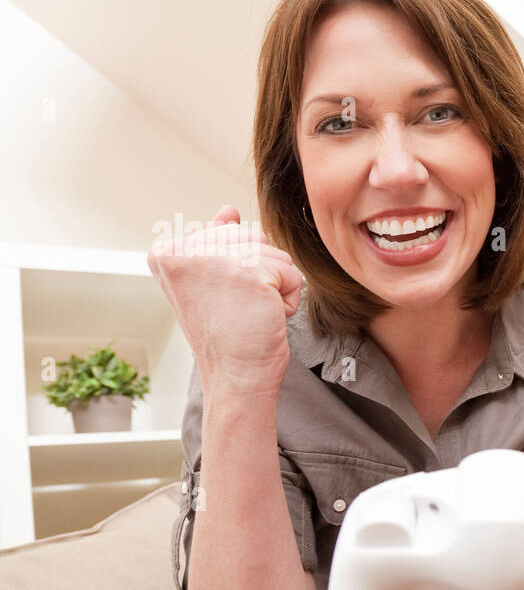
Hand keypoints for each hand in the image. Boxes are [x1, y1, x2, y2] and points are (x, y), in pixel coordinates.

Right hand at [148, 204, 302, 399]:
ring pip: (274, 253)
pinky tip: (266, 318)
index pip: (227, 232)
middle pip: (252, 236)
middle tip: (239, 309)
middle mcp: (184, 250)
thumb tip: (229, 211)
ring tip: (251, 313)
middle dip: (259, 273)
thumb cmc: (226, 336)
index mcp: (167, 252)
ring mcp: (216, 260)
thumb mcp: (211, 285)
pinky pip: (291, 273)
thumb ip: (216, 244)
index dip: (237, 269)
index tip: (220, 301)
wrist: (236, 377)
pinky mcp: (250, 273)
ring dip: (275, 286)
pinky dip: (288, 299)